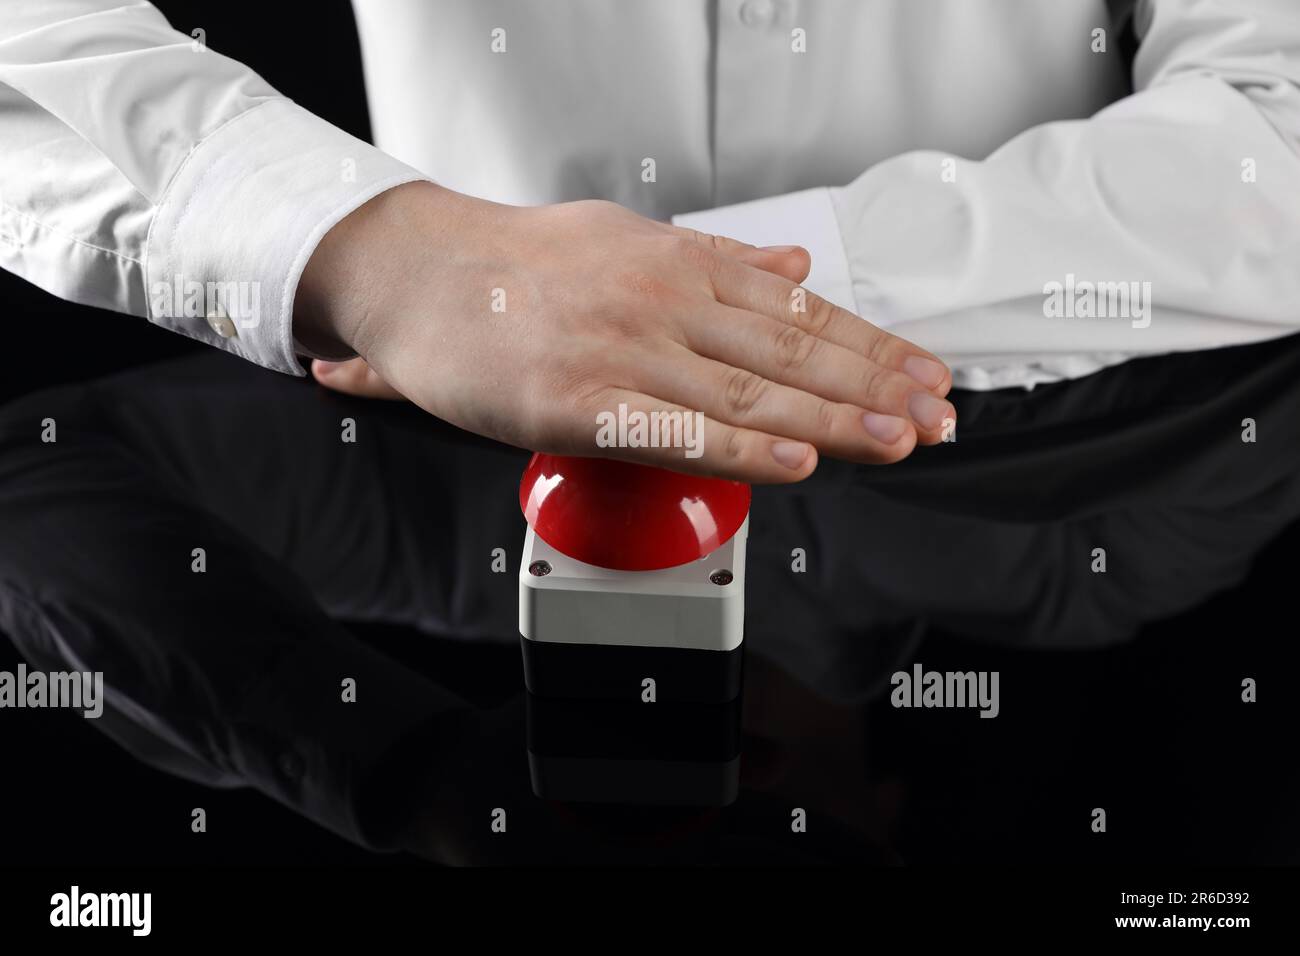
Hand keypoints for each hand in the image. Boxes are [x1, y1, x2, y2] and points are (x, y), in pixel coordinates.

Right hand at [295, 182, 953, 482]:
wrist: (417, 271)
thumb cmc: (518, 264)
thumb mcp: (629, 239)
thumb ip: (716, 260)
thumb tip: (791, 264)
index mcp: (681, 264)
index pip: (801, 309)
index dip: (872, 346)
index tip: (927, 375)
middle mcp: (665, 302)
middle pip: (793, 350)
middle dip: (876, 387)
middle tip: (939, 417)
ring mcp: (625, 351)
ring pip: (750, 389)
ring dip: (834, 418)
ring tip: (898, 440)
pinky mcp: (579, 403)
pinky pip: (673, 429)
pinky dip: (741, 445)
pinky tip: (796, 460)